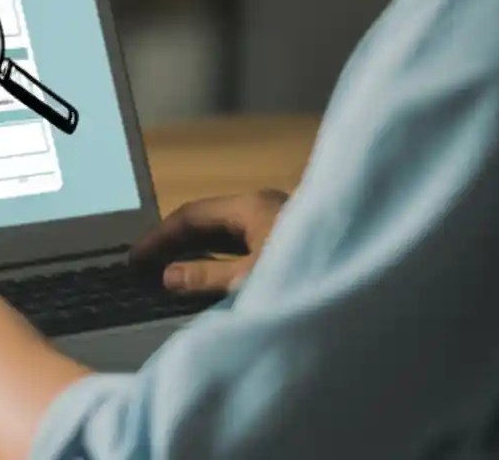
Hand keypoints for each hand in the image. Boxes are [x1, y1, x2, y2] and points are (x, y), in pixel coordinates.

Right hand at [129, 189, 287, 293]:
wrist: (362, 292)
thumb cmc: (302, 274)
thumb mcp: (248, 278)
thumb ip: (206, 275)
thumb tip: (167, 275)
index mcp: (249, 205)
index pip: (191, 214)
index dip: (160, 235)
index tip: (135, 257)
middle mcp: (260, 205)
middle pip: (207, 219)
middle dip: (175, 241)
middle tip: (146, 264)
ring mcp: (275, 221)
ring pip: (224, 231)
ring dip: (196, 249)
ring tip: (168, 269)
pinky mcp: (287, 240)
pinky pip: (240, 242)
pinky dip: (218, 255)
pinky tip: (207, 271)